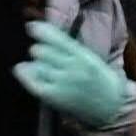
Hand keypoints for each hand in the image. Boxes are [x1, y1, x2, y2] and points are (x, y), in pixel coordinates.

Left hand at [13, 21, 128, 127]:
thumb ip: (70, 47)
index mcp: (83, 56)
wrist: (112, 109)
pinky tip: (24, 70)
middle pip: (40, 51)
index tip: (32, 27)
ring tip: (42, 68)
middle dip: (40, 50)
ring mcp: (61, 83)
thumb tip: (44, 30)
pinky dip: (25, 74)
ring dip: (36, 64)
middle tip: (45, 56)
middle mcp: (71, 67)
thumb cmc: (101, 80)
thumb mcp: (91, 58)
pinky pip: (31, 81)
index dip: (40, 30)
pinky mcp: (53, 96)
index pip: (55, 38)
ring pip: (35, 65)